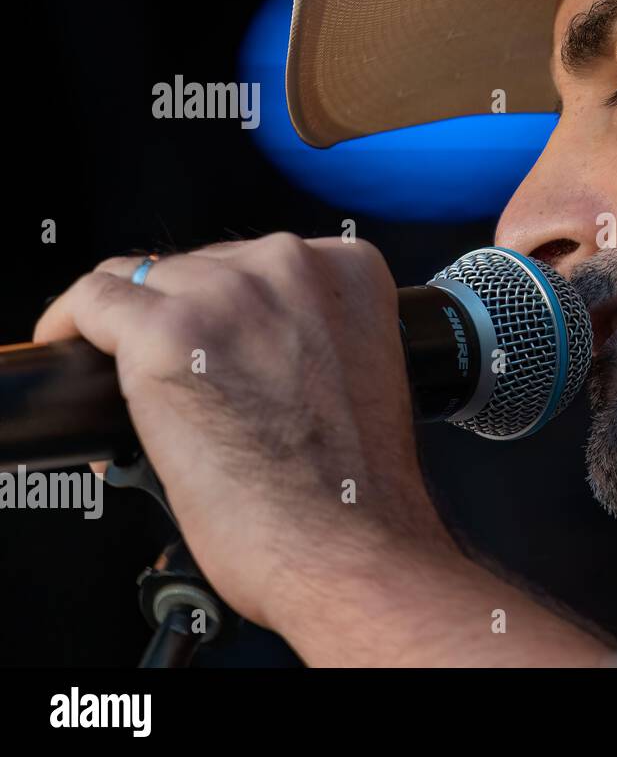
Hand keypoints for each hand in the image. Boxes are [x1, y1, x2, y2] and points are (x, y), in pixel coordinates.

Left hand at [34, 233, 451, 630]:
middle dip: (183, 316)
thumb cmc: (360, 487)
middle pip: (200, 266)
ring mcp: (228, 297)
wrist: (353, 543)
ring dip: (134, 327)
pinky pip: (93, 301)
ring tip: (136, 383)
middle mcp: (292, 268)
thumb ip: (310, 334)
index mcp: (351, 272)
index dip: (226, 302)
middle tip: (182, 379)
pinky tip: (72, 348)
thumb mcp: (359, 371)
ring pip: (144, 282)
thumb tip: (238, 346)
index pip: (257, 259)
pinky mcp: (167, 335)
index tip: (214, 335)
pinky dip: (71, 324)